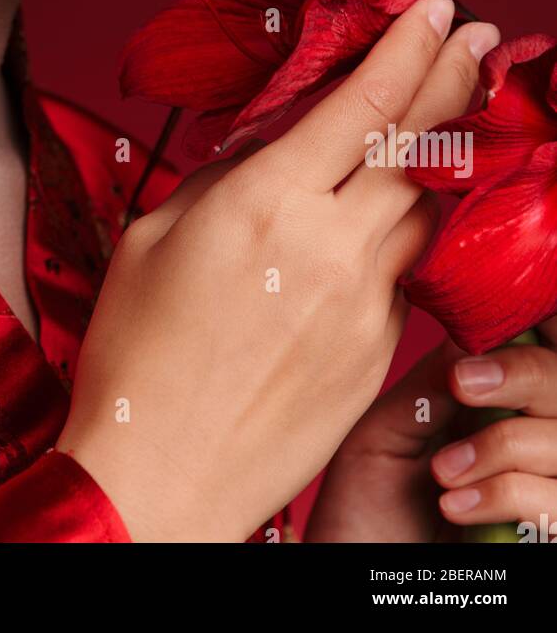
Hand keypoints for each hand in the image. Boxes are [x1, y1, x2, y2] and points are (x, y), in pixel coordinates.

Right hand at [56, 0, 499, 542]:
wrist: (161, 476)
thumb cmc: (137, 353)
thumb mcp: (156, 234)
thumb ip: (224, 174)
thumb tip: (275, 139)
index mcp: (264, 204)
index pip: (366, 104)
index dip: (409, 47)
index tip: (434, 10)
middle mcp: (330, 247)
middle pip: (421, 146)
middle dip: (456, 81)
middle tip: (476, 41)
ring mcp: (365, 305)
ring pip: (426, 207)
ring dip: (441, 157)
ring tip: (446, 119)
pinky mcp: (379, 352)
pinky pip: (406, 269)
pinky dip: (403, 230)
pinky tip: (385, 218)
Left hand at [305, 319, 556, 542]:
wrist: (357, 572)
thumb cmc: (365, 509)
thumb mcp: (386, 430)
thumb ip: (434, 381)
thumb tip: (472, 325)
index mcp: (491, 402)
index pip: (539, 351)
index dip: (540, 329)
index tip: (509, 322)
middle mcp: (526, 438)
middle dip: (521, 374)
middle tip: (461, 384)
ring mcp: (542, 487)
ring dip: (498, 448)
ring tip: (442, 473)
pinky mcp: (545, 531)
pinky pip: (552, 499)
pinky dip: (502, 494)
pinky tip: (456, 505)